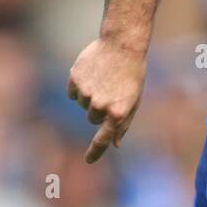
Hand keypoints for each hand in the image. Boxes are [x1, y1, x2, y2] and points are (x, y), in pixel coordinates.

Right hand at [67, 37, 145, 162]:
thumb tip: (116, 144)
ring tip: (104, 79)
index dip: (95, 151)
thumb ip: (123, 123)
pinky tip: (92, 73)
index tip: (88, 161)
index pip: (103, 138)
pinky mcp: (75, 79)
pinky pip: (72, 92)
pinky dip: (79, 86)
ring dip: (90, 96)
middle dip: (100, 109)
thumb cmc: (132, 74)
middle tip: (111, 90)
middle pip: (92, 118)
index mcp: (118, 112)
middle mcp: (100, 105)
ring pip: (82, 104)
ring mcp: (86, 92)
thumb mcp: (133, 100)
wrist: (122, 44)